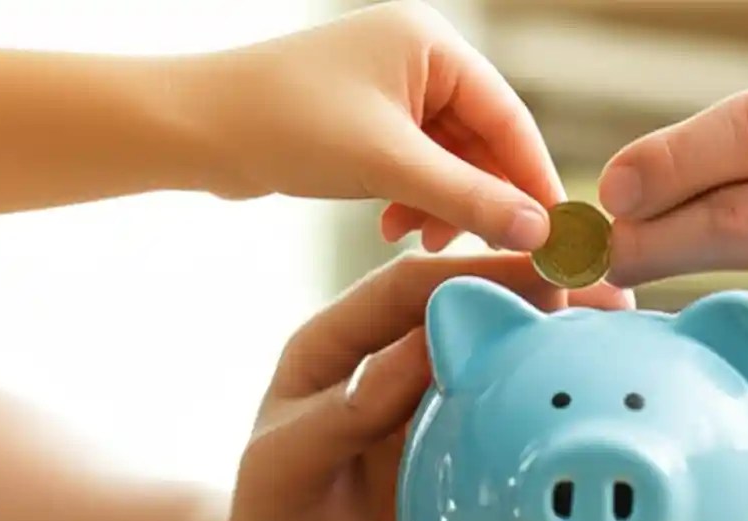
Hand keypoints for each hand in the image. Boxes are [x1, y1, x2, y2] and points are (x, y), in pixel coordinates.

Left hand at [184, 0, 559, 251]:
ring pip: (446, 160)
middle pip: (480, 140)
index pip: (508, 116)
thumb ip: (470, 199)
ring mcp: (388, 90)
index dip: (533, 178)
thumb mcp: (389, 165)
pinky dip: (411, 199)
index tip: (555, 232)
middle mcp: (415, 59)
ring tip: (423, 240)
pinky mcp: (364, 121)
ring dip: (442, 205)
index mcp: (431, 43)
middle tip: (496, 250)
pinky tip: (392, 227)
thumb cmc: (284, 124)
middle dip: (481, 198)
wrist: (192, 128)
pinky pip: (413, 166)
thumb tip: (540, 233)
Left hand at [225, 253, 630, 520]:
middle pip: (472, 306)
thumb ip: (344, 411)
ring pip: (508, 355)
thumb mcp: (286, 470)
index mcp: (340, 349)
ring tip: (626, 334)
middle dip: (535, 288)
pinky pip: (523, 417)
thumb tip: (421, 351)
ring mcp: (441, 408)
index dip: (471, 269)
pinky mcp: (476, 453)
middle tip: (601, 292)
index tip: (536, 266)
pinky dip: (565, 402)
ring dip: (562, 337)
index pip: (409, 290)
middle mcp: (394, 366)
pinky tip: (610, 399)